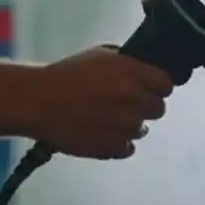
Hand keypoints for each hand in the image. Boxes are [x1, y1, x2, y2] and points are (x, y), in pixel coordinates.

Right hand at [36, 45, 173, 158]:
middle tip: (126, 105)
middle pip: (159, 109)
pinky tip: (103, 134)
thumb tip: (142, 70)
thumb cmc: (65, 75)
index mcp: (132, 73)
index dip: (157, 87)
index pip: (166, 84)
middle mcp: (134, 99)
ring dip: (129, 126)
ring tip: (107, 120)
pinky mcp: (112, 147)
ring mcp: (125, 126)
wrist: (38, 101)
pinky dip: (118, 144)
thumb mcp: (99, 56)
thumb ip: (126, 63)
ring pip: (142, 130)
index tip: (148, 89)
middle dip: (145, 107)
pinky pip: (128, 149)